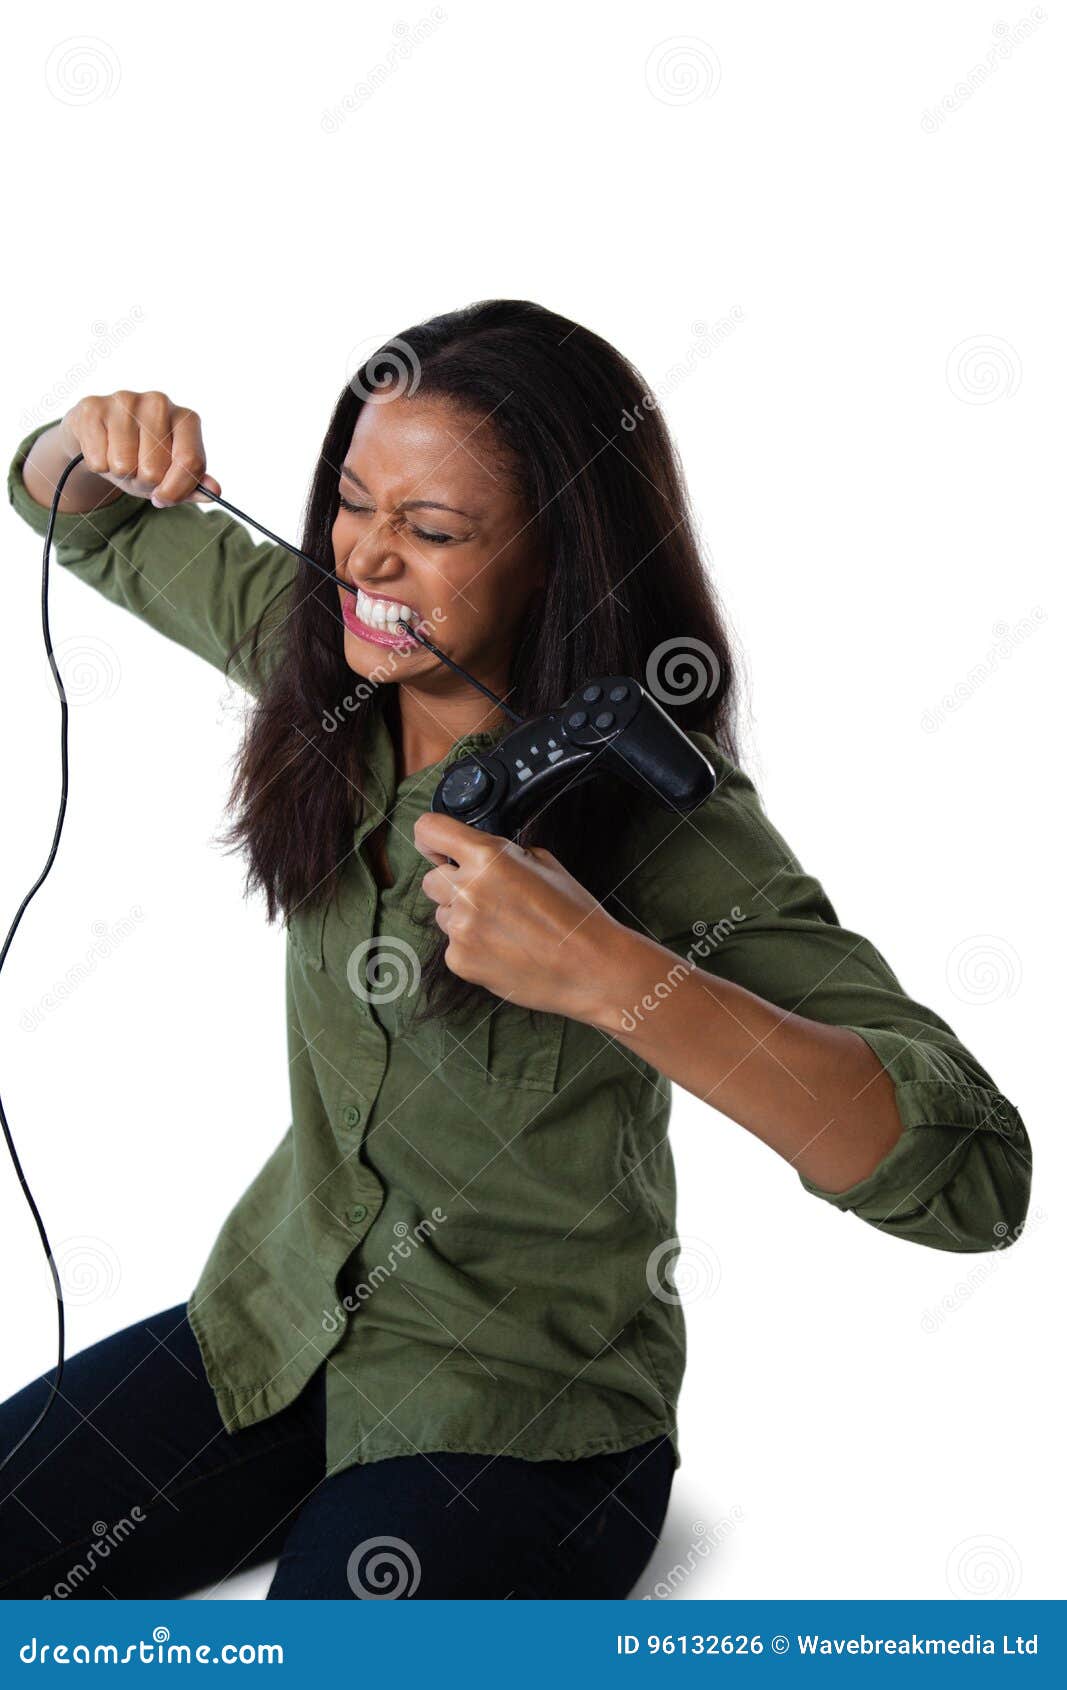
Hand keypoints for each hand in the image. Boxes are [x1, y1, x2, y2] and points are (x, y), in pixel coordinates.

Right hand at [58, 391, 220, 506]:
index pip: (190, 462)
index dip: (176, 491)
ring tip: (118, 458)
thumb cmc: (140, 457)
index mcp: (186, 419)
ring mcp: (125, 400)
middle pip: (154, 469)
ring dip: (119, 473)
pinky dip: (98, 466)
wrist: (97, 437)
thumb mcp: (170, 475)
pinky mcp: (93, 407)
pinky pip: (98, 460)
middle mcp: (159, 403)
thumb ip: (193, 485)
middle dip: (144, 482)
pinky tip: (100, 449)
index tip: (162, 499)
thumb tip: (214, 490)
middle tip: (137, 470)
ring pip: (123, 465)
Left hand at [412, 811, 625, 1022]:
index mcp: (487, 858)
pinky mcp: (460, 960)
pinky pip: (454, 945)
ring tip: (504, 929)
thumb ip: (505, 854)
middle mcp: (467, 890)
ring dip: (462, 916)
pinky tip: (504, 951)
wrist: (591, 968)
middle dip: (453, 883)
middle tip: (487, 897)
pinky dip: (472, 947)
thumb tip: (482, 855)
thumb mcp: (545, 864)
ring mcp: (460, 929)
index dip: (431, 838)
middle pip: (431, 879)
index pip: (429, 830)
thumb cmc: (575, 916)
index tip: (436, 848)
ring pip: (442, 913)